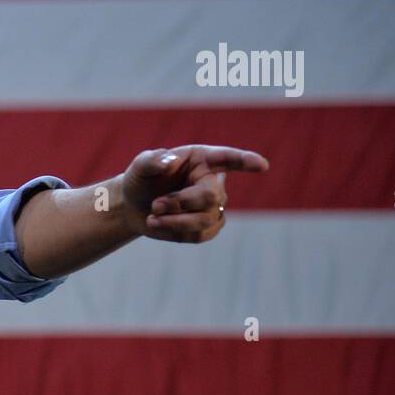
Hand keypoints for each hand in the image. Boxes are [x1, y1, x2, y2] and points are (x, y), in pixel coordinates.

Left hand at [120, 145, 269, 242]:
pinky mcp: (209, 226)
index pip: (226, 159)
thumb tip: (169, 160)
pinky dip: (176, 233)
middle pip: (211, 197)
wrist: (133, 205)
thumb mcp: (140, 166)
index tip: (261, 165)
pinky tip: (161, 225)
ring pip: (206, 220)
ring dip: (175, 222)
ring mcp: (214, 205)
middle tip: (155, 205)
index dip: (244, 161)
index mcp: (201, 160)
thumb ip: (151, 161)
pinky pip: (200, 236)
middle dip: (180, 204)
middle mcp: (212, 181)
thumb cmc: (140, 180)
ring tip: (152, 217)